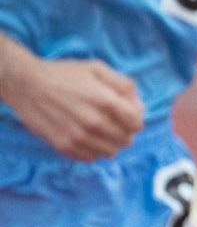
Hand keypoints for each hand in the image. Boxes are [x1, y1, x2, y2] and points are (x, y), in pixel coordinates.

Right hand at [0, 56, 142, 160]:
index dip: (135, 120)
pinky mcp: (63, 146)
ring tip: (100, 130)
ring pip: (109, 152)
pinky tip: (87, 137)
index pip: (136, 124)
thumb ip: (124, 86)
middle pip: (125, 140)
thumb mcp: (99, 69)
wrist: (28, 84)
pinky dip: (93, 150)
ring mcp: (77, 137)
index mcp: (106, 101)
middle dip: (125, 131)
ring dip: (110, 143)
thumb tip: (139, 107)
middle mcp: (93, 122)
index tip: (128, 115)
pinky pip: (89, 158)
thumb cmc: (65, 74)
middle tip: (114, 122)